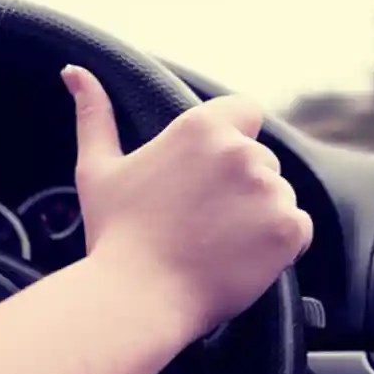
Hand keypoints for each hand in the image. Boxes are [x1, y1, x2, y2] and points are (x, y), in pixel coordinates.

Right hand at [61, 65, 311, 339]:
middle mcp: (241, 151)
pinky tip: (241, 257)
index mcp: (201, 128)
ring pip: (280, 194)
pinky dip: (280, 244)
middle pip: (262, 159)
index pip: (245, 112)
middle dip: (242, 186)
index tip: (211, 174)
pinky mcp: (287, 228)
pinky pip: (298, 228)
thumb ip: (95, 115)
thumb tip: (75, 73)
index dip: (232, 141)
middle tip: (204, 220)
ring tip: (218, 242)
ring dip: (261, 214)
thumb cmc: (116, 237)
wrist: (136, 301)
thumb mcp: (97, 169)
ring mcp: (269, 189)